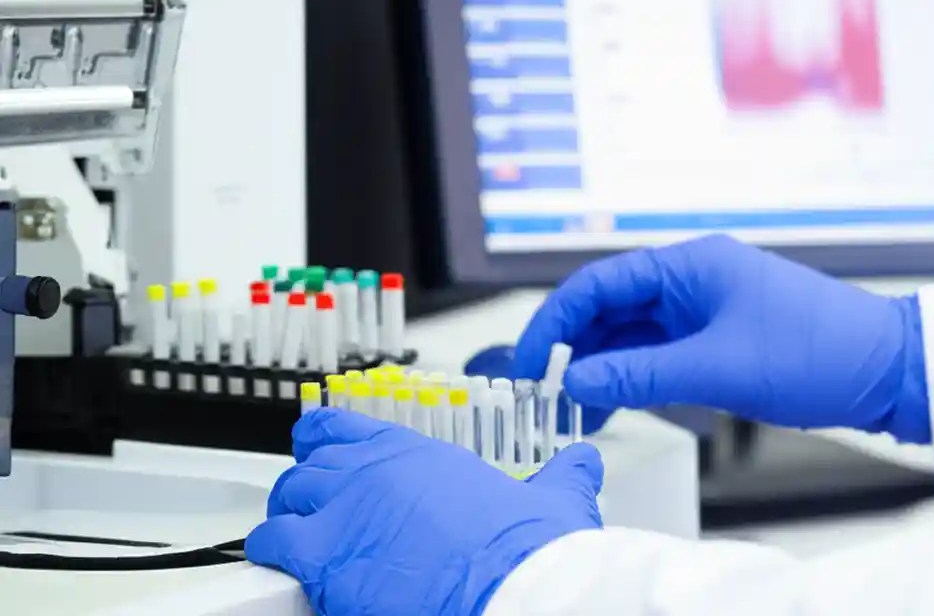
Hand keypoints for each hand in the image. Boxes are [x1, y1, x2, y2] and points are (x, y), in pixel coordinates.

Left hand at [245, 409, 603, 614]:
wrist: (509, 588)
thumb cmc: (526, 550)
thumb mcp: (556, 497)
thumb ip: (562, 475)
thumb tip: (582, 462)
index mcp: (420, 453)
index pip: (349, 427)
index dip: (325, 436)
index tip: (317, 444)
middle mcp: (375, 471)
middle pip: (311, 462)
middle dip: (306, 482)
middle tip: (308, 501)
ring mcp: (345, 509)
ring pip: (286, 495)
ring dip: (284, 513)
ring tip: (287, 532)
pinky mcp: (324, 554)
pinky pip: (270, 541)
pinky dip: (268, 549)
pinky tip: (277, 562)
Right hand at [514, 235, 929, 442]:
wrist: (890, 371)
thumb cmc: (820, 353)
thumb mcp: (719, 368)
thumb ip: (640, 375)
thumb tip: (577, 381)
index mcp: (692, 266)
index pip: (599, 283)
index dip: (555, 321)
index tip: (531, 361)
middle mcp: (695, 281)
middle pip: (611, 308)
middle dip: (573, 348)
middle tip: (544, 390)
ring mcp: (708, 310)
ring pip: (633, 334)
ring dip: (602, 367)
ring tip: (574, 408)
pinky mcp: (721, 339)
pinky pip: (661, 352)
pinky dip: (634, 376)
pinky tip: (615, 403)